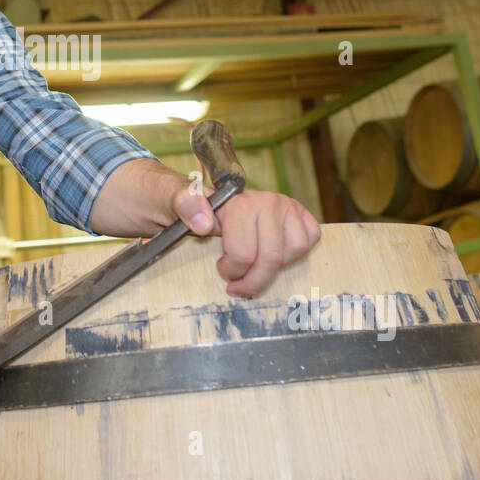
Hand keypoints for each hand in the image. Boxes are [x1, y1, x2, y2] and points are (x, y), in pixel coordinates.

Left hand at [174, 184, 320, 297]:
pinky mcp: (298, 212)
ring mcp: (284, 205)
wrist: (185, 196)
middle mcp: (265, 200)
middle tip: (236, 283)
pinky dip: (297, 252)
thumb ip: (183, 204)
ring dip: (276, 267)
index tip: (222, 271)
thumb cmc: (179, 205)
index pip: (243, 252)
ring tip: (255, 265)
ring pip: (295, 249)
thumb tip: (205, 222)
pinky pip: (311, 237)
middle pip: (271, 257)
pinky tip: (276, 254)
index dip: (232, 271)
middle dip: (253, 280)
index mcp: (236, 202)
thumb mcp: (168, 201)